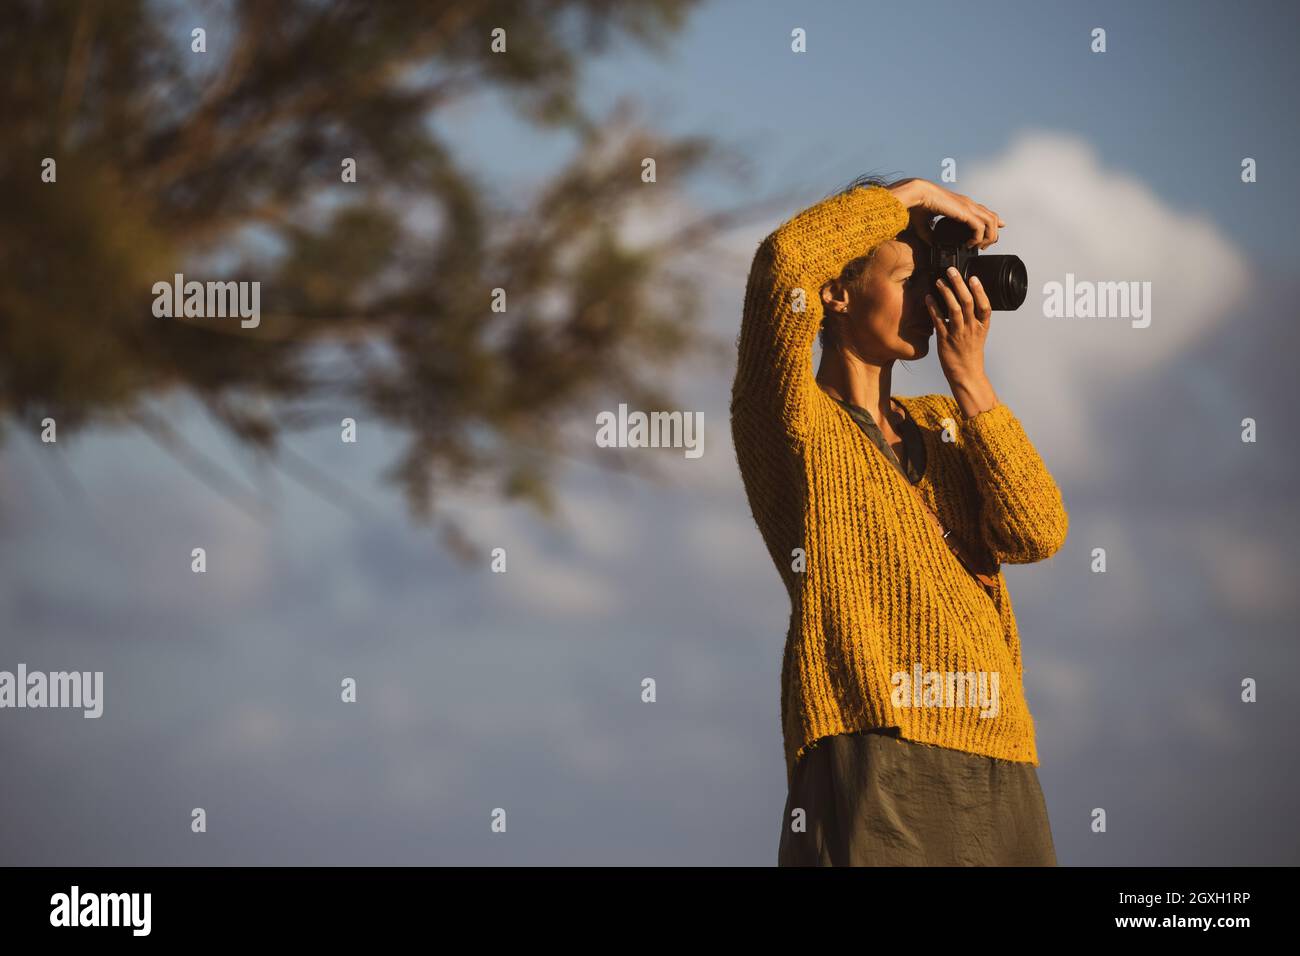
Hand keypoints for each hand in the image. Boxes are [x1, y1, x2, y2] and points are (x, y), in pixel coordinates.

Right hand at [886, 179, 1004, 248]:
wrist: (917, 195)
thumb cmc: (919, 205)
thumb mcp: (924, 223)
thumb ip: (929, 234)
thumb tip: (930, 243)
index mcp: (961, 205)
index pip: (984, 211)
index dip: (992, 222)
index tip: (994, 232)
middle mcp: (968, 204)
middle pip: (992, 217)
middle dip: (993, 233)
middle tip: (985, 246)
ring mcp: (969, 207)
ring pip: (991, 222)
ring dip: (989, 237)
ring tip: (980, 246)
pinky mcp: (966, 212)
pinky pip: (981, 227)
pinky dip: (978, 237)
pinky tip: (970, 243)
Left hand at [925, 266, 991, 385]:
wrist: (966, 375)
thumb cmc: (970, 354)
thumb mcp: (978, 335)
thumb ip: (974, 320)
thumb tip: (965, 301)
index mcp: (982, 327)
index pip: (985, 306)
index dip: (980, 291)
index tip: (973, 278)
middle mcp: (972, 329)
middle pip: (968, 302)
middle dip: (959, 284)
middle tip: (951, 270)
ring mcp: (958, 334)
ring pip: (954, 309)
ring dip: (946, 293)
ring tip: (939, 281)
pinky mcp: (945, 340)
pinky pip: (939, 320)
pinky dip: (933, 307)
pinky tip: (928, 298)